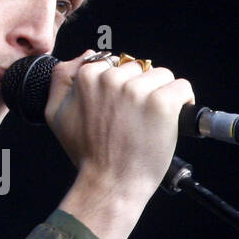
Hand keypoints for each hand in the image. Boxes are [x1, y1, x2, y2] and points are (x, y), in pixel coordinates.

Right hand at [46, 50, 193, 203]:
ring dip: (160, 95)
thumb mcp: (56, 114)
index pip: (114, 63)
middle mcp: (111, 79)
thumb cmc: (87, 154)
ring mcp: (137, 90)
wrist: (109, 184)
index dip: (121, 86)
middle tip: (133, 119)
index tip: (121, 108)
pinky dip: (183, 101)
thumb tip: (86, 55)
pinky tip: (172, 118)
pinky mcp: (161, 103)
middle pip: (139, 68)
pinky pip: (182, 87)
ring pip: (161, 76)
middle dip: (140, 89)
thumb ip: (62, 78)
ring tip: (150, 121)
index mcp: (87, 77)